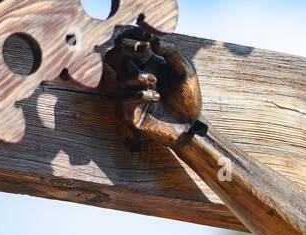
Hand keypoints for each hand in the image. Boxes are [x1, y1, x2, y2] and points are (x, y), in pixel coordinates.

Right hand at [105, 25, 202, 148]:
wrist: (191, 125)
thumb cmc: (187, 97)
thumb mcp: (185, 70)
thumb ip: (171, 52)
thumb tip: (152, 39)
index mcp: (142, 65)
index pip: (126, 45)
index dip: (132, 38)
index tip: (148, 41)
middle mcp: (132, 79)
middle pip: (113, 57)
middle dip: (125, 49)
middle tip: (145, 50)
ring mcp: (130, 96)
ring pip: (120, 80)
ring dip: (137, 76)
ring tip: (155, 80)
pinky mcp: (131, 115)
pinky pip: (124, 102)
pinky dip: (139, 95)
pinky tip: (156, 96)